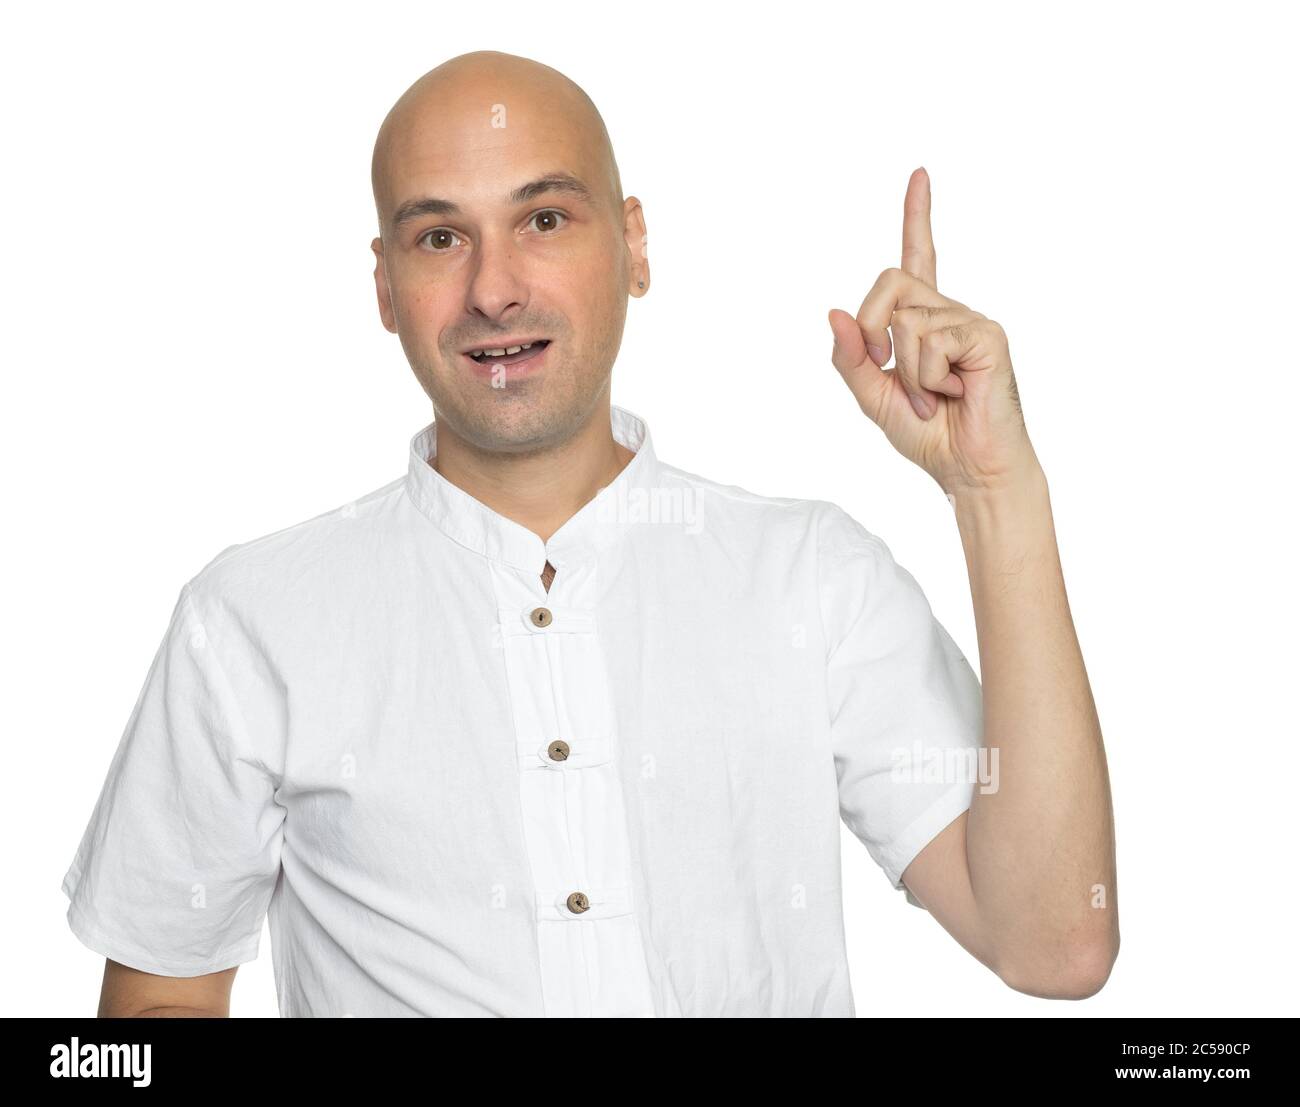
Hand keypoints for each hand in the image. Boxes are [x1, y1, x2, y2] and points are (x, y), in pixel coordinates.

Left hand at [828, 168, 1039, 496]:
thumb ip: (849, 357)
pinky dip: (927, 378)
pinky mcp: (987, 335)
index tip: (919, 173)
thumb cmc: (928, 435)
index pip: (917, 256)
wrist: (967, 470)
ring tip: (934, 398)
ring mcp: (970, 319)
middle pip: (887, 283)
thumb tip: (833, 312)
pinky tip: (953, 395)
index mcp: (923, 319)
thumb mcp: (871, 396)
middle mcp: (948, 310)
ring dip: (906, 373)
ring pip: (906, 320)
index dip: (916, 214)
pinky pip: (932, 341)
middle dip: (871, 334)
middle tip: (894, 377)